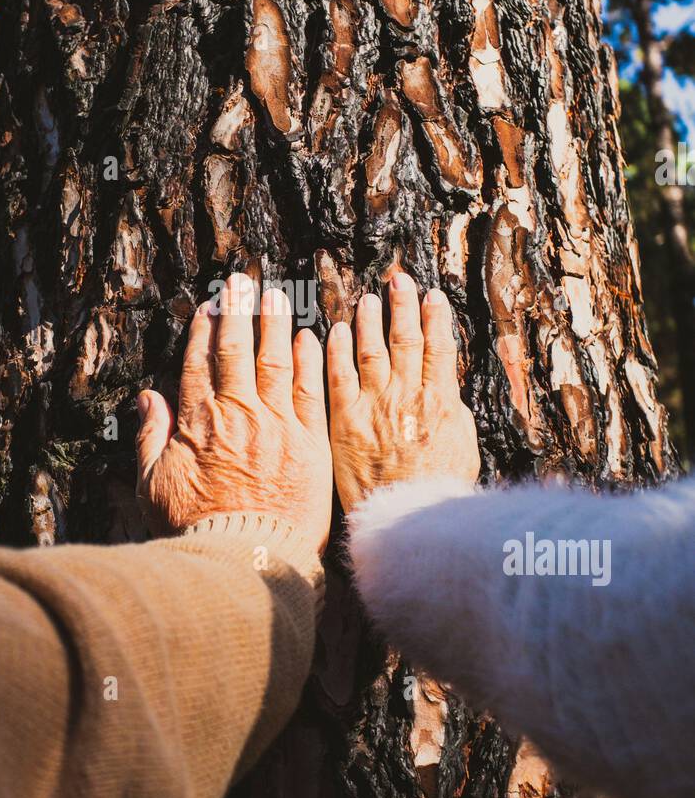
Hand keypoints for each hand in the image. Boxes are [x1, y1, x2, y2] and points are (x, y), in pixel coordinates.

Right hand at [136, 273, 332, 553]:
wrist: (247, 559)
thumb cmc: (195, 529)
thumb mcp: (152, 486)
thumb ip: (149, 438)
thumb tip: (146, 398)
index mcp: (199, 421)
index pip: (199, 362)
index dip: (203, 329)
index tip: (208, 306)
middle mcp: (238, 414)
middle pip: (236, 350)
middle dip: (237, 312)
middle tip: (240, 281)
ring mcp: (277, 426)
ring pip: (276, 361)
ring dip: (274, 325)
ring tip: (274, 295)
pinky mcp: (310, 444)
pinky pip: (310, 391)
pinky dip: (309, 361)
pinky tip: (310, 338)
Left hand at [327, 274, 479, 513]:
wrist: (406, 518)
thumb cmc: (437, 490)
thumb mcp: (462, 447)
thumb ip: (452, 414)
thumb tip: (448, 393)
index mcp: (441, 401)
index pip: (439, 348)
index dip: (435, 318)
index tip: (431, 295)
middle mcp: (408, 396)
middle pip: (406, 340)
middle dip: (403, 306)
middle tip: (398, 279)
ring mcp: (375, 406)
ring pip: (371, 351)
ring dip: (368, 321)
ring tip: (367, 298)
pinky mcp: (345, 421)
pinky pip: (339, 378)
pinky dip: (336, 352)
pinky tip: (334, 331)